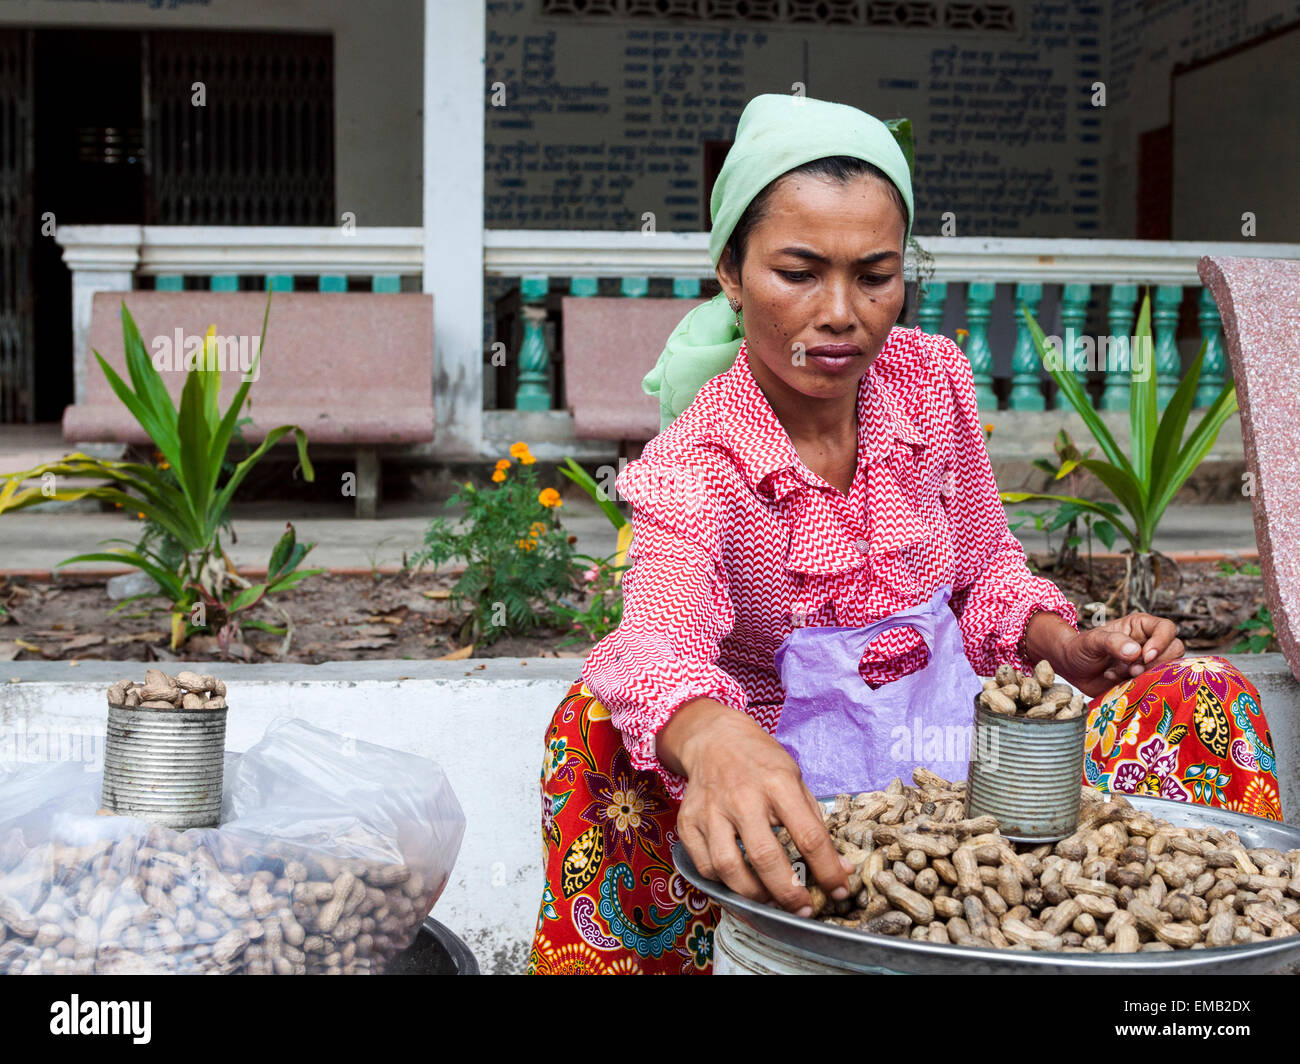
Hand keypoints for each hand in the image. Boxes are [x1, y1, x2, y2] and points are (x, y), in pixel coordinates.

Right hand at [657, 698, 850, 914]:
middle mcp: (742, 797)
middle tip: (802, 908)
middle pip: (765, 857)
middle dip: (788, 893)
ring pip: (728, 868)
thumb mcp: (796, 779)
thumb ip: (815, 824)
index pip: (808, 836)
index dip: (828, 870)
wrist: (714, 739)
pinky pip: (704, 865)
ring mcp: (710, 810)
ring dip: (753, 894)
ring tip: (770, 899)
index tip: (838, 891)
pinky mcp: (688, 821)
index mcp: (778, 783)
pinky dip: (723, 882)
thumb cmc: (761, 762)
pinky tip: (739, 880)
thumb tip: (841, 869)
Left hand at [1058, 612, 1184, 696]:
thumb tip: (1136, 652)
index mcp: (1140, 627)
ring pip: (1167, 670)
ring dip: (1146, 675)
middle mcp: (1148, 644)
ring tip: (1118, 673)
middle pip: (1175, 651)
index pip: (1167, 629)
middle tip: (1131, 669)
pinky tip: (1115, 680)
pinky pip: (1154, 685)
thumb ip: (1112, 642)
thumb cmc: (1081, 648)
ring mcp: (1148, 664)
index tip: (1144, 656)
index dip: (1161, 642)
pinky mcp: (1144, 680)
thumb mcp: (1092, 641)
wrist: (1072, 669)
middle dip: (1155, 663)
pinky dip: (1136, 686)